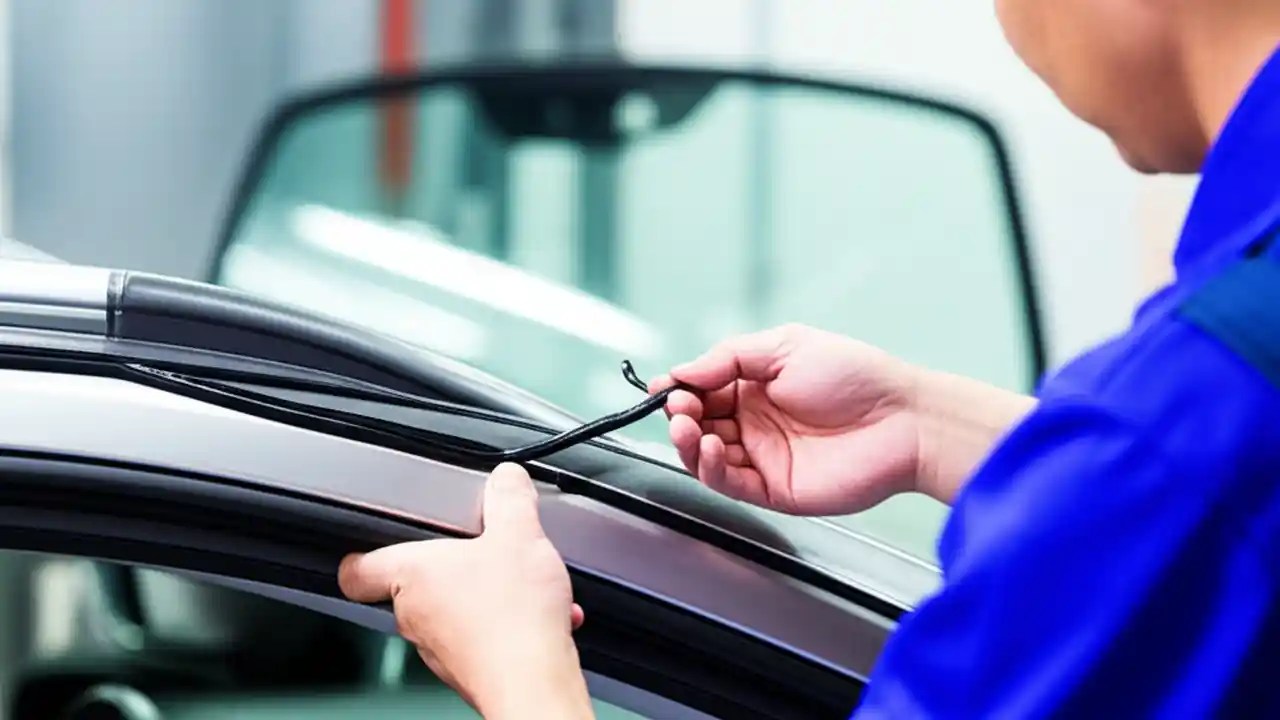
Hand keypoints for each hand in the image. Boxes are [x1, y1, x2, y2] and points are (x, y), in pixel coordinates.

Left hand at [338, 464, 592, 719]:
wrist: (534, 682)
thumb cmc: (513, 616)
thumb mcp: (519, 535)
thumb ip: (509, 499)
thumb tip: (506, 478)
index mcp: (412, 576)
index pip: (357, 570)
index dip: (360, 557)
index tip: (366, 548)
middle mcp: (416, 616)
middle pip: (415, 587)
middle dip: (453, 570)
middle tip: (484, 555)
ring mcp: (440, 650)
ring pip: (453, 614)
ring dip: (486, 599)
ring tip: (523, 587)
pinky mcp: (470, 672)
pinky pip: (482, 639)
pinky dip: (509, 626)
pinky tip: (544, 617)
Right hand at [652, 324, 920, 515]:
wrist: (903, 421)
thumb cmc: (855, 376)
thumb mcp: (785, 346)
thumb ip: (728, 357)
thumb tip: (682, 370)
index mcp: (757, 386)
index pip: (703, 390)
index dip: (681, 389)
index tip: (665, 387)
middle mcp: (756, 422)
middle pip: (699, 424)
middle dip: (680, 415)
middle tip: (678, 407)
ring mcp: (763, 457)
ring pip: (706, 456)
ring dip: (687, 442)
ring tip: (686, 426)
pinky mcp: (774, 489)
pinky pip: (729, 483)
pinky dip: (709, 468)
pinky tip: (707, 448)